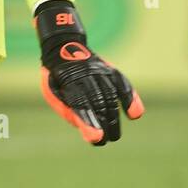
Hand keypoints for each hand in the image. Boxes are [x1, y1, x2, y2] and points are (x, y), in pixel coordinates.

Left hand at [35, 0, 143, 144]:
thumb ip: (66, 109)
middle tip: (105, 141)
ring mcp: (100, 72)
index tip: (97, 138)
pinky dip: (131, 99)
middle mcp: (86, 75)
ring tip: (114, 136)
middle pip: (98, 102)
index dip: (89, 122)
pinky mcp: (110, 71)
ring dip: (114, 118)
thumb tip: (84, 125)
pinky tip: (136, 114)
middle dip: (103, 123)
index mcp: (67, 81)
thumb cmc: (56, 77)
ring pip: (111, 96)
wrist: (63, 46)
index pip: (80, 105)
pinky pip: (123, 84)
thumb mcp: (52, 91)